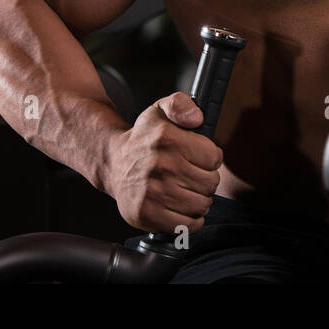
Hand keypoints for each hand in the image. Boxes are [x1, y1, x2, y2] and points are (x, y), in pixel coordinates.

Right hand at [107, 91, 222, 233]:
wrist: (113, 162)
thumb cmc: (144, 138)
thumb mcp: (160, 109)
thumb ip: (182, 104)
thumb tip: (197, 117)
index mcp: (167, 138)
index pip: (214, 157)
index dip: (210, 157)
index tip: (199, 157)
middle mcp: (159, 166)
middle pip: (210, 183)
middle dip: (206, 179)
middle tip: (192, 175)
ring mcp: (152, 193)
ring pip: (201, 205)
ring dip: (200, 200)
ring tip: (187, 190)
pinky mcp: (146, 214)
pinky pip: (187, 225)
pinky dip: (191, 219)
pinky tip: (182, 206)